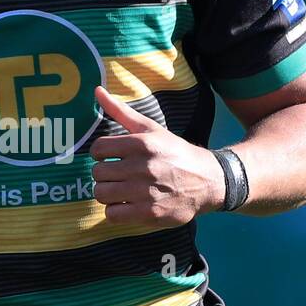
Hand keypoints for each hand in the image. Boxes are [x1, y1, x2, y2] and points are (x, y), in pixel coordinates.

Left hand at [89, 85, 225, 225]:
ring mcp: (146, 192)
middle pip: (98, 173)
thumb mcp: (151, 128)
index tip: (110, 158)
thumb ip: (121, 111)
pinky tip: (127, 205)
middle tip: (118, 175)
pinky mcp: (150, 213)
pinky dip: (116, 211)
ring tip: (121, 190)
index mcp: (141, 143)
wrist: (208, 180)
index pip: (98, 149)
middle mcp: (143, 167)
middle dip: (105, 175)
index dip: (100, 154)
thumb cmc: (175, 152)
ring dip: (108, 193)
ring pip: (102, 194)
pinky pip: (112, 215)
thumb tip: (97, 91)